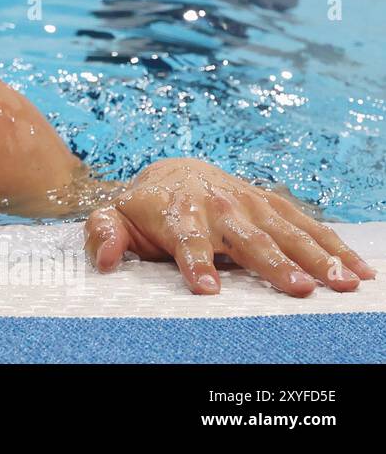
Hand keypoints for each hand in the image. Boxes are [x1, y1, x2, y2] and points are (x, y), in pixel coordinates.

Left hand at [84, 157, 375, 295]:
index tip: (208, 288)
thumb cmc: (143, 208)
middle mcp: (217, 207)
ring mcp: (249, 204)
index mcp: (177, 215)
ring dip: (315, 256)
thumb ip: (104, 236)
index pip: (187, 242)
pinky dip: (333, 245)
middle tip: (297, 288)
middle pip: (247, 239)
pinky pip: (307, 225)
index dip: (196, 264)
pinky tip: (358, 269)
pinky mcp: (271, 205)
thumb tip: (105, 260)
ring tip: (338, 282)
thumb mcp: (113, 218)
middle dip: (272, 263)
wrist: (171, 172)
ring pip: (286, 232)